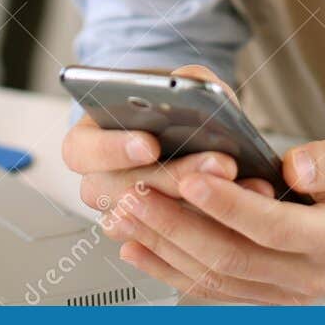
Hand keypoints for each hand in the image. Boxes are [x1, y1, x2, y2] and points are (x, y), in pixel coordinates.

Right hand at [60, 65, 274, 234]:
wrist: (186, 129)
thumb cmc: (173, 104)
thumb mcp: (181, 81)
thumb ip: (187, 80)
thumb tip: (195, 90)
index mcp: (87, 140)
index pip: (81, 151)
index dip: (114, 150)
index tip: (151, 144)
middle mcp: (98, 182)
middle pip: (123, 193)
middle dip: (177, 178)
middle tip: (220, 163)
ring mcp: (123, 214)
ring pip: (150, 223)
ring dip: (201, 207)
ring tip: (242, 184)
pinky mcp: (153, 236)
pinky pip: (172, 243)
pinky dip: (210, 226)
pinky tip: (242, 211)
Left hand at [113, 124, 324, 303]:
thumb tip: (296, 167)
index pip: (274, 228)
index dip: (230, 205)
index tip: (192, 177)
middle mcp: (307, 276)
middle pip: (231, 258)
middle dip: (175, 226)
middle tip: (136, 194)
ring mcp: (285, 292)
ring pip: (213, 278)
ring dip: (161, 248)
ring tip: (124, 216)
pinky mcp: (266, 294)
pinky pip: (211, 288)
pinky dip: (169, 268)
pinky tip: (137, 247)